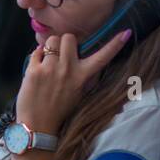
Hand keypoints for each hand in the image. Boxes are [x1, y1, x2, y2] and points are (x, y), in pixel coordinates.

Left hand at [16, 29, 132, 133]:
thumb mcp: (79, 95)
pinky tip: (37, 67)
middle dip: (64, 42)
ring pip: (51, 40)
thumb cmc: (59, 111)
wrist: (38, 126)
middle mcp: (68, 70)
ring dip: (50, 47)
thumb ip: (86, 78)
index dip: (115, 45)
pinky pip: (36, 51)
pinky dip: (36, 56)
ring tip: (48, 60)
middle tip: (61, 54)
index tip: (126, 33)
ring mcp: (50, 69)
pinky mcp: (34, 71)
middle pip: (69, 37)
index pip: (102, 58)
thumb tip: (92, 62)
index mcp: (82, 77)